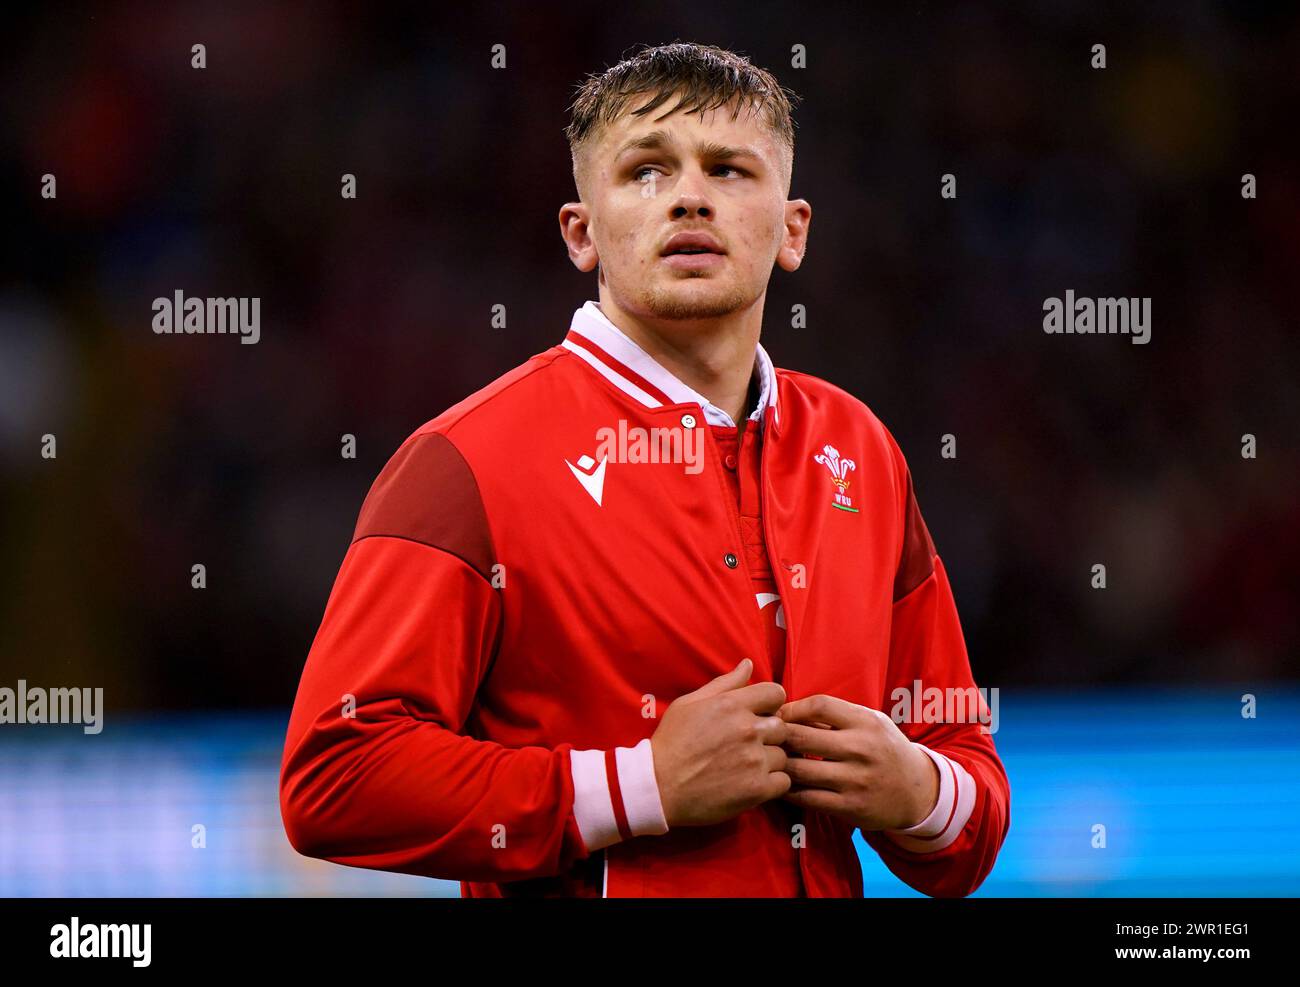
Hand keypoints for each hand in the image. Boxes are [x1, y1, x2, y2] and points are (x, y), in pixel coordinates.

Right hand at [650, 659, 791, 826]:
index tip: (759, 716)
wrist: (658, 788)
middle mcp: (747, 729)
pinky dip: (771, 784)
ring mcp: (753, 760)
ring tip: (745, 768)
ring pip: (782, 755)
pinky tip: (751, 784)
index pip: (776, 693)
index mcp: (731, 705)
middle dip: (769, 735)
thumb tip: (748, 664)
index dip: (770, 704)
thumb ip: (724, 683)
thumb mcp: (689, 704)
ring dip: (769, 761)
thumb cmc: (671, 743)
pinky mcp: (756, 789)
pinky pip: (783, 782)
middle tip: (748, 746)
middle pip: (782, 726)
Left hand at [776, 694, 939, 831]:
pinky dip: (787, 791)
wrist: (916, 791)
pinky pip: (807, 798)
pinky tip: (779, 784)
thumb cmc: (883, 748)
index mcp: (865, 722)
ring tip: (767, 761)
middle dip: (776, 736)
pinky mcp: (850, 807)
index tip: (778, 715)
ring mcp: (855, 780)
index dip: (791, 708)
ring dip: (777, 765)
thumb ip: (835, 715)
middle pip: (802, 737)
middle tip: (762, 739)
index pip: (818, 705)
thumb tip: (787, 708)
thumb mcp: (870, 722)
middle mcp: (861, 749)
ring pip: (799, 770)